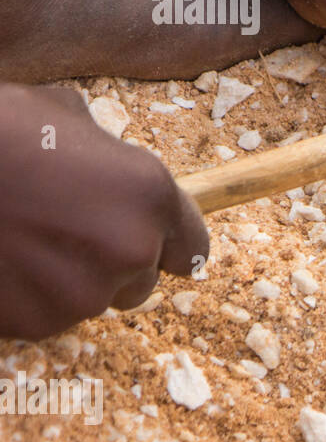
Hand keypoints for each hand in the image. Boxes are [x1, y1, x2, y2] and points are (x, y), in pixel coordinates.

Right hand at [0, 84, 208, 339]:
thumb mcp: (65, 117)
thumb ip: (105, 155)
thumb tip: (109, 167)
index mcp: (150, 196)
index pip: (191, 249)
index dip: (167, 244)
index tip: (150, 242)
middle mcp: (130, 251)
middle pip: (141, 283)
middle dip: (111, 264)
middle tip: (66, 234)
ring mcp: (82, 293)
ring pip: (89, 300)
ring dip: (66, 280)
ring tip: (21, 240)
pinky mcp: (35, 324)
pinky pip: (43, 316)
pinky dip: (25, 297)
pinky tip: (2, 259)